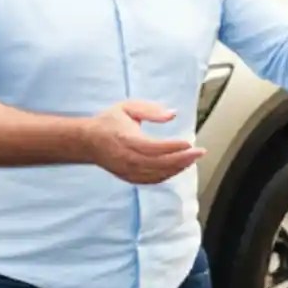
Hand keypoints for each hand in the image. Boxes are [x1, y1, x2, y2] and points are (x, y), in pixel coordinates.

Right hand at [83, 100, 204, 183]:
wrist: (88, 141)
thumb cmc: (109, 122)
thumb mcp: (128, 107)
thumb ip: (150, 110)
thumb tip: (172, 114)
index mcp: (127, 140)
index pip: (154, 147)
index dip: (173, 147)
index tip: (189, 143)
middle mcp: (128, 158)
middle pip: (159, 163)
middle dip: (182, 159)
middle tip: (200, 152)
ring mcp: (128, 170)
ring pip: (157, 174)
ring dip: (177, 168)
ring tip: (192, 159)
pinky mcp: (129, 177)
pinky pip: (151, 180)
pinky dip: (167, 176)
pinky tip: (178, 168)